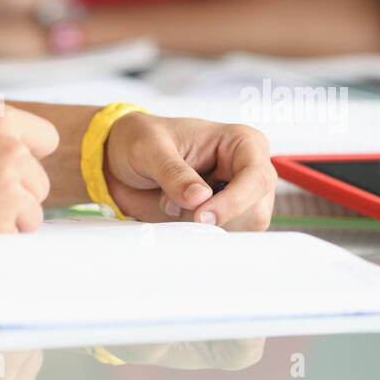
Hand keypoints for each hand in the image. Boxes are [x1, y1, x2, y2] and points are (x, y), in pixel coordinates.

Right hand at [0, 99, 58, 232]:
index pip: (45, 138)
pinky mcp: (1, 228)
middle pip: (39, 182)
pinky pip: (11, 241)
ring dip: (6, 222)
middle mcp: (10, 151)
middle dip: (16, 194)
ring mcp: (9, 191)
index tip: (16, 169)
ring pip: (30, 215)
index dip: (29, 155)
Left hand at [103, 112, 276, 230]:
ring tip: (169, 200)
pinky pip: (220, 239)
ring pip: (238, 231)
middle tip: (170, 203)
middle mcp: (247, 171)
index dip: (234, 201)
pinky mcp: (224, 220)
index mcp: (241, 142)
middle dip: (211, 216)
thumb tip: (200, 198)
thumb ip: (174, 172)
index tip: (201, 216)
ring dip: (198, 225)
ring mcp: (239, 198)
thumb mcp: (150, 147)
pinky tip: (174, 213)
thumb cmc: (142, 139)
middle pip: (253, 211)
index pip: (256, 177)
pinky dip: (194, 234)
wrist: (123, 157)